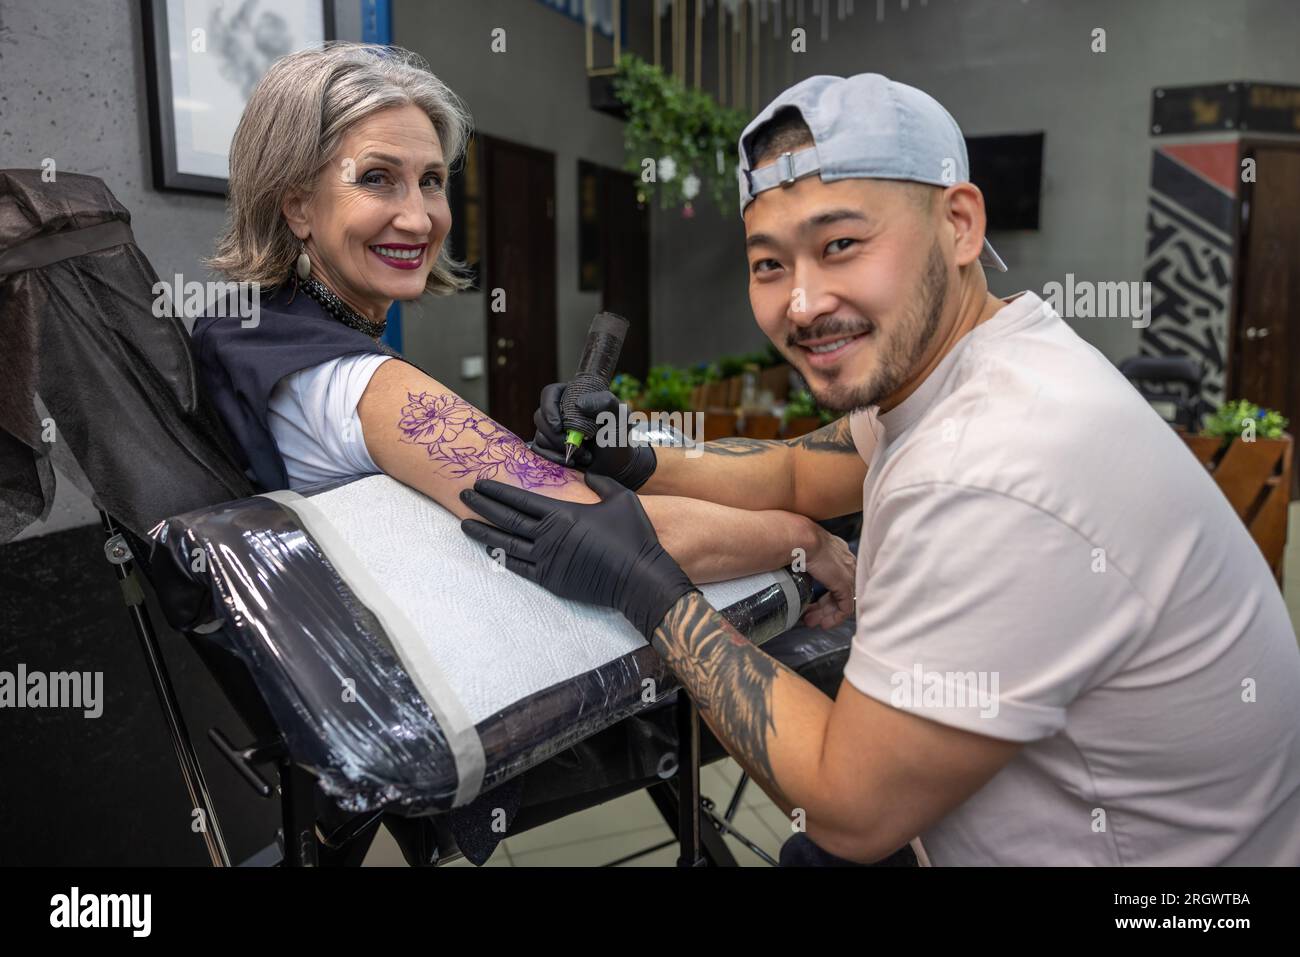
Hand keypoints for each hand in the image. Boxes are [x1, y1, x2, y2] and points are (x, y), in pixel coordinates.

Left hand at [459, 473, 694, 640]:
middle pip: (506, 518)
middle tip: (463, 495)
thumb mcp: (621, 498)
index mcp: (563, 514)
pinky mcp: (550, 579)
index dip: (498, 491)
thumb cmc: (634, 536)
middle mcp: (548, 536)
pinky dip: (500, 557)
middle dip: (482, 506)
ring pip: (505, 544)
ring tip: (464, 523)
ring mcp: (547, 560)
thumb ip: (599, 482)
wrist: (640, 578)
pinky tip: (489, 550)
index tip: (480, 483)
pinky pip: (518, 567)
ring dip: (483, 532)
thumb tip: (584, 474)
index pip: (520, 499)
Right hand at [529, 382, 656, 489]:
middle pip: (540, 416)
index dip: (549, 407)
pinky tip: (570, 462)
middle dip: (556, 436)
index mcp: (573, 397)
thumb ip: (606, 402)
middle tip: (577, 446)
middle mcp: (560, 411)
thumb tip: (579, 403)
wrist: (616, 465)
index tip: (559, 425)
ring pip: (540, 434)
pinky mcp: (550, 446)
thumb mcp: (620, 417)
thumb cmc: (618, 438)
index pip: (550, 393)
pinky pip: (539, 450)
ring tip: (583, 455)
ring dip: (559, 448)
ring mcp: (553, 430)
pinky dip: (553, 457)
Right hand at [800, 528, 856, 629]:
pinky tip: (824, 623)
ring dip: (826, 614)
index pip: (836, 577)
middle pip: (839, 590)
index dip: (824, 591)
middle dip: (824, 606)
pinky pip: (845, 608)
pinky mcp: (845, 585)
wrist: (801, 538)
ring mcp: (848, 574)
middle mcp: (847, 562)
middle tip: (809, 616)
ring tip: (812, 621)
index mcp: (838, 550)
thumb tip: (788, 567)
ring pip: (842, 600)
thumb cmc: (796, 540)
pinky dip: (835, 617)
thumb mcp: (802, 551)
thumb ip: (803, 561)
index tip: (811, 601)